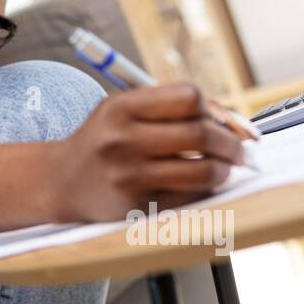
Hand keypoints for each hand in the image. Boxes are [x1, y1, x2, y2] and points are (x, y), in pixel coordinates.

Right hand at [51, 83, 248, 222]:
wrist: (62, 180)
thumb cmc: (104, 139)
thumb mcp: (123, 109)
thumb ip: (170, 107)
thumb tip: (234, 123)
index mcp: (121, 107)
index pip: (188, 97)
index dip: (215, 109)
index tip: (222, 122)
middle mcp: (122, 139)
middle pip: (200, 133)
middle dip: (232, 143)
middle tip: (240, 149)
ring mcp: (129, 175)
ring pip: (202, 171)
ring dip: (225, 170)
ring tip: (225, 168)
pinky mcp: (136, 206)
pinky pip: (190, 196)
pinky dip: (205, 189)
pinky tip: (201, 184)